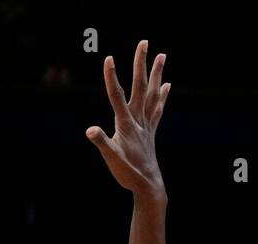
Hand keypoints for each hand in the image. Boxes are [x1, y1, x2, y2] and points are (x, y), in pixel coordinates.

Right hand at [86, 39, 169, 196]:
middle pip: (139, 87)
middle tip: (144, 43)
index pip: (116, 97)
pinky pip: (158, 108)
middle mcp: (138, 120)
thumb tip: (90, 129)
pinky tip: (167, 85)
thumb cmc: (128, 173)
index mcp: (126, 125)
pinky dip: (162, 95)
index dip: (112, 77)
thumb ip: (101, 143)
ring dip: (156, 74)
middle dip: (141, 64)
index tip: (108, 58)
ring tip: (162, 56)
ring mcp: (147, 125)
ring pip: (152, 93)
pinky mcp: (151, 131)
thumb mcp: (111, 159)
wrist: (148, 186)